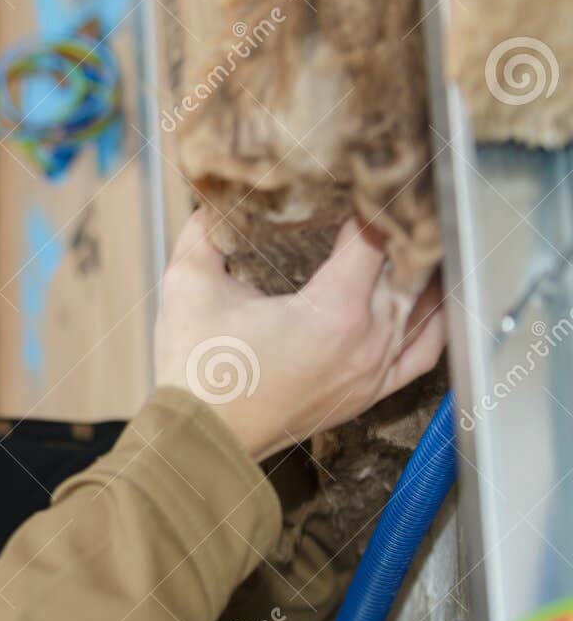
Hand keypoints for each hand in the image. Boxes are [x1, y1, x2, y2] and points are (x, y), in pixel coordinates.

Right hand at [153, 210, 446, 459]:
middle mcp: (367, 341)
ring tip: (406, 240)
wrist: (201, 438)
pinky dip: (431, 323)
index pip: (372, 239)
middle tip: (382, 200)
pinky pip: (421, 354)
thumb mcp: (189, 284)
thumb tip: (212, 204)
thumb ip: (205, 233)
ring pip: (420, 308)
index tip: (355, 182)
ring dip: (416, 271)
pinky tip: (430, 302)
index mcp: (335, 310)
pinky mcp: (366, 394)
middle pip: (405, 270)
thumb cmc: (198, 371)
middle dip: (395, 232)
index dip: (366, 204)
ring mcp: (372, 372)